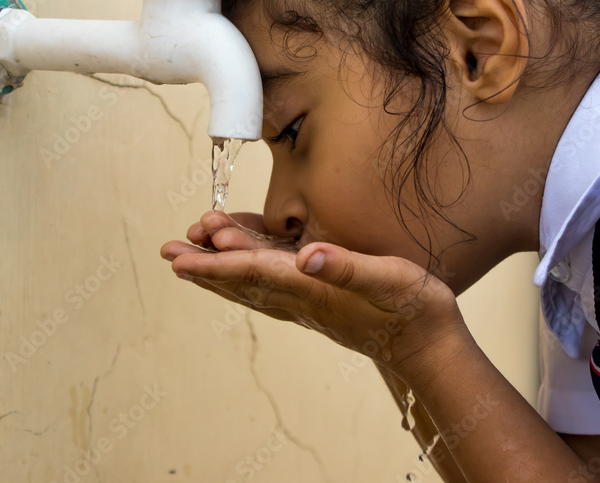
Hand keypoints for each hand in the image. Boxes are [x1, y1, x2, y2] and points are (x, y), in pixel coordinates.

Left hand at [160, 212, 467, 379]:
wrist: (429, 348)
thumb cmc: (414, 310)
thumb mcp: (388, 279)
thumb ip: (346, 267)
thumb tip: (305, 256)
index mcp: (313, 290)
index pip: (253, 273)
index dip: (215, 262)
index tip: (180, 258)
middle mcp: (303, 300)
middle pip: (242, 281)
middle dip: (204, 266)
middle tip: (170, 250)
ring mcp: (309, 305)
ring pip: (252, 287)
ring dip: (218, 272)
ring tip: (190, 258)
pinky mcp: (319, 304)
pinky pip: (270, 288)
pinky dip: (245, 277)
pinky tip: (239, 270)